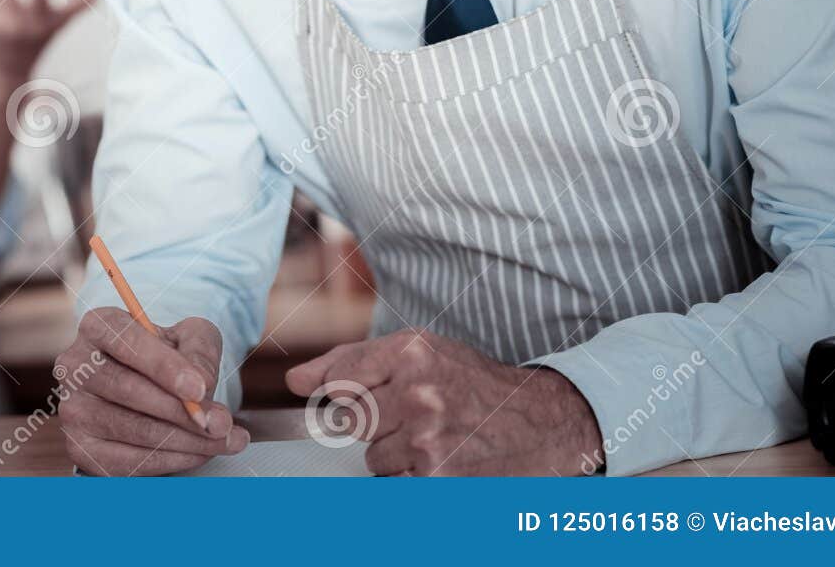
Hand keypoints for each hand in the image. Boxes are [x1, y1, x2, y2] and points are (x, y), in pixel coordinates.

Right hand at [56, 309, 249, 474]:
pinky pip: (129, 462)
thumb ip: (200, 350)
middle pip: (129, 390)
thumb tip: (201, 384)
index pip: (125, 341)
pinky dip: (170, 460)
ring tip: (223, 439)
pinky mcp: (80, 448)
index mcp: (98, 325)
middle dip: (183, 411)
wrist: (145, 384)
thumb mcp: (190, 336)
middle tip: (223, 423)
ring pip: (133, 429)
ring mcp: (72, 409)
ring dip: (185, 440)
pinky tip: (199, 453)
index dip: (163, 367)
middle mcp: (75, 365)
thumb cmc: (167, 356)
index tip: (199, 388)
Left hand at [285, 329, 602, 475]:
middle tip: (412, 415)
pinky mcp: (436, 476)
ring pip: (372, 456)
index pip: (341, 377)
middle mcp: (418, 391)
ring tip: (431, 438)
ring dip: (394, 454)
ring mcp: (426, 436)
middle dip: (376, 422)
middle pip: (352, 420)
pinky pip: (394, 482)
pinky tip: (441, 459)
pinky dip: (412, 477)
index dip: (341, 390)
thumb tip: (297, 381)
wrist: (538, 422)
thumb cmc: (472, 383)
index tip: (349, 394)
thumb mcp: (419, 353)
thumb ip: (352, 361)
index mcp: (412, 352)